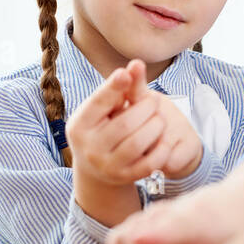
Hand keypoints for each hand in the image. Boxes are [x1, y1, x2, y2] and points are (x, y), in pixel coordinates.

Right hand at [66, 59, 198, 186]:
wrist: (96, 169)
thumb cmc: (101, 128)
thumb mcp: (103, 110)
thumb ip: (120, 89)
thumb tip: (137, 65)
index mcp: (80, 126)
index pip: (97, 104)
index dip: (113, 88)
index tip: (126, 72)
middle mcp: (90, 148)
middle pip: (124, 124)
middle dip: (145, 108)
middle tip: (155, 101)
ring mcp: (107, 166)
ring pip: (137, 144)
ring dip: (154, 127)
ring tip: (159, 118)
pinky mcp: (125, 178)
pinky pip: (149, 164)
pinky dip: (161, 149)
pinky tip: (163, 138)